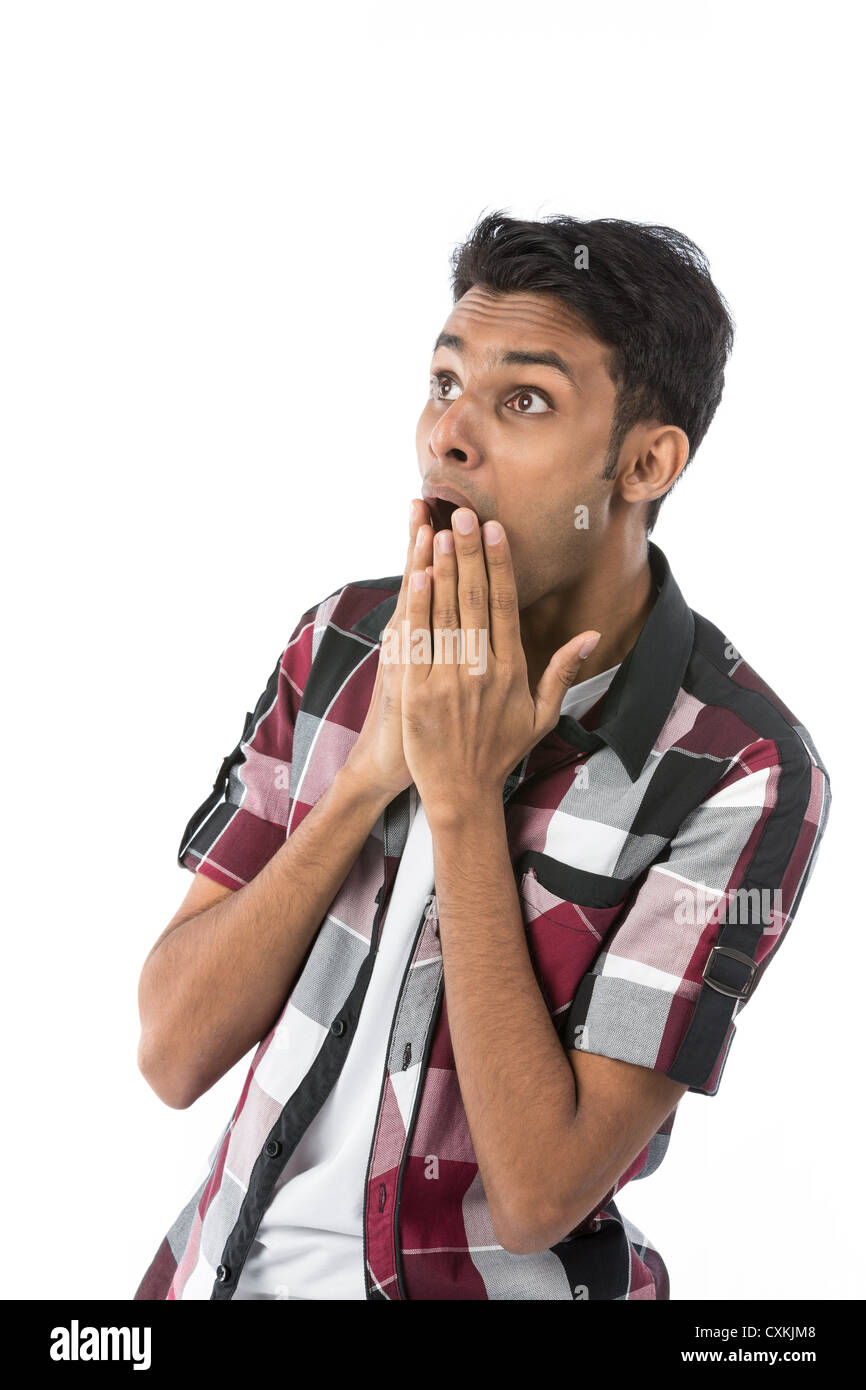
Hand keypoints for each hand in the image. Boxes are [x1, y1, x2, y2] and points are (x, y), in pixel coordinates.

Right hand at [343, 498, 433, 799]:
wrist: (391, 763)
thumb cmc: (418, 722)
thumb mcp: (423, 675)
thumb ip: (439, 640)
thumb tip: (445, 608)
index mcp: (423, 636)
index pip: (431, 581)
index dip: (435, 546)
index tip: (438, 510)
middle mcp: (410, 638)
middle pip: (422, 580)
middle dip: (429, 538)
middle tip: (432, 497)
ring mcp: (406, 655)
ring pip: (416, 599)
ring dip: (422, 558)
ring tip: (425, 518)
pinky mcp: (404, 676)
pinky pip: (412, 632)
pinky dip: (414, 602)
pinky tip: (418, 573)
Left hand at [400, 509, 600, 820]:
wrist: (462, 793)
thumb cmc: (501, 752)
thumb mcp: (542, 715)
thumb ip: (563, 671)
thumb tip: (592, 635)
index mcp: (512, 670)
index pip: (504, 604)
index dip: (498, 564)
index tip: (494, 529)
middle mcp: (481, 670)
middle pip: (473, 599)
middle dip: (467, 552)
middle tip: (462, 512)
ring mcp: (447, 680)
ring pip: (444, 613)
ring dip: (440, 569)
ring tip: (437, 530)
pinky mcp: (417, 692)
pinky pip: (416, 641)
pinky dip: (416, 607)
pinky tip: (415, 576)